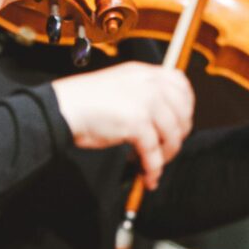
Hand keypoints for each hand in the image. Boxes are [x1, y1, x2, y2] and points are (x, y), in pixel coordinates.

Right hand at [51, 62, 193, 189]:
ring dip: (165, 156)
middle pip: (182, 113)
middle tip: (164, 149)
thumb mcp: (118, 86)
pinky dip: (153, 168)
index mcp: (143, 72)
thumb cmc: (83, 102)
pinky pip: (154, 152)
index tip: (180, 123)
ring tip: (151, 165)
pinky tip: (147, 176)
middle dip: (177, 136)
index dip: (186, 106)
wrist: (63, 109)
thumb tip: (160, 120)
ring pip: (172, 135)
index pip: (181, 84)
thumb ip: (140, 94)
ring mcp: (145, 102)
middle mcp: (148, 84)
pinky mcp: (137, 123)